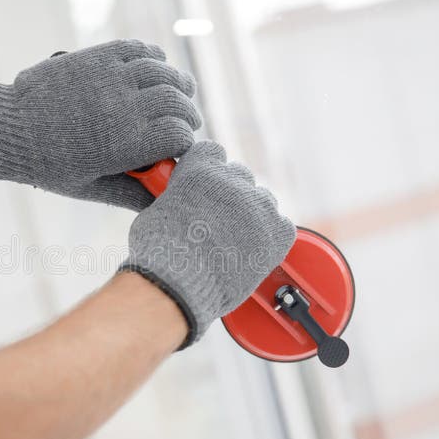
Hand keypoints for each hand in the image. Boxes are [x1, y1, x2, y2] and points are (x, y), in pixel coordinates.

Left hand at [0, 39, 200, 210]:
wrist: (11, 129)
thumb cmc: (49, 165)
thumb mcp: (91, 188)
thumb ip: (130, 194)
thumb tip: (160, 202)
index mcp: (125, 144)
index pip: (179, 135)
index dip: (185, 141)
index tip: (179, 146)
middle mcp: (124, 108)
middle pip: (178, 102)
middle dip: (188, 114)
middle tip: (185, 122)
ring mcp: (112, 79)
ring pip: (165, 72)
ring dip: (179, 84)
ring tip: (179, 93)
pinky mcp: (99, 59)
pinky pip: (141, 50)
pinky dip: (156, 58)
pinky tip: (156, 68)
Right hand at [120, 141, 295, 347]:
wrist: (177, 286)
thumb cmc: (158, 255)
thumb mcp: (156, 211)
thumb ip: (177, 197)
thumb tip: (182, 201)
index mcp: (200, 169)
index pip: (213, 152)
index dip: (208, 170)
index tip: (204, 187)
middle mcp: (233, 181)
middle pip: (241, 175)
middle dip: (230, 194)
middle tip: (218, 220)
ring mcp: (258, 207)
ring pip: (262, 200)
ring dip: (251, 215)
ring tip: (233, 242)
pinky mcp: (277, 233)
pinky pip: (281, 226)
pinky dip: (270, 237)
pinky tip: (252, 251)